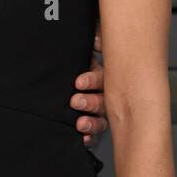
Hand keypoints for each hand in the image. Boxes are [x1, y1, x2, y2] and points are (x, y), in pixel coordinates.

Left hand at [71, 22, 107, 145]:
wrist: (71, 81)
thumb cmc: (80, 65)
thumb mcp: (84, 52)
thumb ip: (96, 43)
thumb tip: (96, 38)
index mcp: (103, 76)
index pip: (101, 77)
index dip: (91, 80)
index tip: (78, 82)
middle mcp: (105, 95)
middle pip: (102, 100)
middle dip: (90, 102)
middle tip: (75, 101)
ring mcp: (100, 112)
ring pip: (101, 119)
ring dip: (91, 122)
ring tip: (80, 123)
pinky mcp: (93, 127)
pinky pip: (94, 135)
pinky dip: (89, 138)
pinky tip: (83, 139)